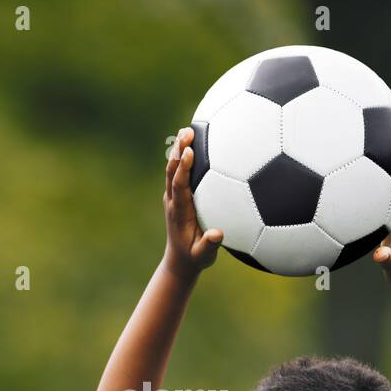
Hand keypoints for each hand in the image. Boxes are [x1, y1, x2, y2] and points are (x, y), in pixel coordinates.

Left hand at [163, 127, 222, 278]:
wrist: (179, 261)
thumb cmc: (195, 258)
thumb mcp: (204, 256)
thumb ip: (210, 246)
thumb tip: (218, 234)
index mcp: (180, 212)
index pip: (179, 185)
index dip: (184, 168)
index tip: (190, 151)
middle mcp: (173, 201)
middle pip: (172, 171)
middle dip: (179, 151)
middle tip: (188, 131)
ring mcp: (173, 198)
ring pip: (173, 170)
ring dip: (179, 150)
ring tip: (188, 129)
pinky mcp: (177, 196)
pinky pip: (178, 173)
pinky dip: (184, 157)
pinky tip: (195, 143)